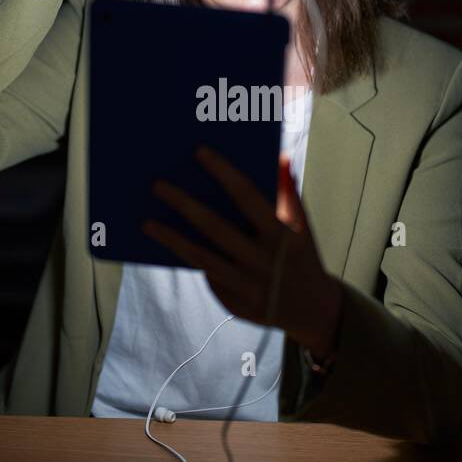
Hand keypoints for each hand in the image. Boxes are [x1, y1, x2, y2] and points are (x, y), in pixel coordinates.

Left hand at [142, 147, 343, 359]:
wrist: (314, 309)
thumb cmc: (302, 255)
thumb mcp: (302, 225)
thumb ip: (288, 192)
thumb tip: (277, 156)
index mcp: (281, 234)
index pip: (247, 196)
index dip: (224, 172)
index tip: (199, 152)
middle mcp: (262, 260)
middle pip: (214, 228)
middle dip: (184, 204)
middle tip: (157, 185)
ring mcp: (247, 286)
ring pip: (201, 258)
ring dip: (171, 239)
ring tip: (147, 224)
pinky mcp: (234, 304)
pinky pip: (208, 278)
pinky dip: (190, 261)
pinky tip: (170, 247)